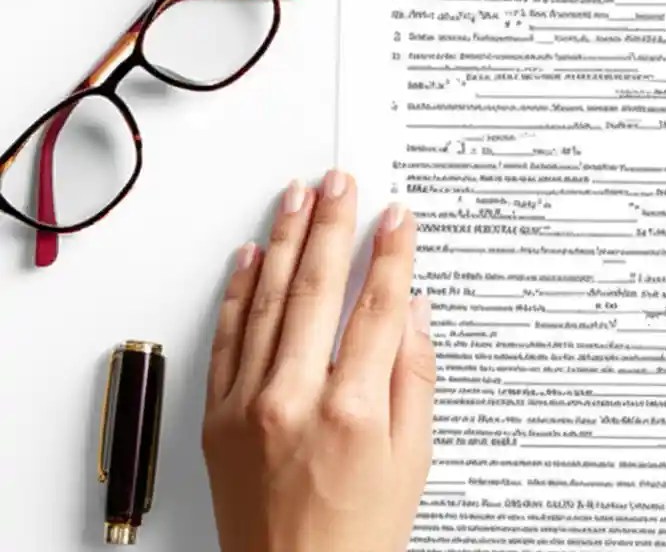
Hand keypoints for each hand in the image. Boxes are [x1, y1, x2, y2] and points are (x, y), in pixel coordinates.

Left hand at [202, 172, 434, 551]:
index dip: (390, 254)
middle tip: (340, 182)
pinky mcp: (218, 418)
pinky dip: (238, 293)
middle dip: (331, 226)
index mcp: (355, 410)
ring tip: (297, 197)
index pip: (377, 308)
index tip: (397, 217)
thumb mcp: (413, 462)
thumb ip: (414, 380)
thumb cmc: (359, 535)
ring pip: (266, 302)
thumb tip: (412, 313)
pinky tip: (250, 257)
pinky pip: (227, 339)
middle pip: (316, 290)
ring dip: (283, 241)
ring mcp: (249, 405)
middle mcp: (295, 399)